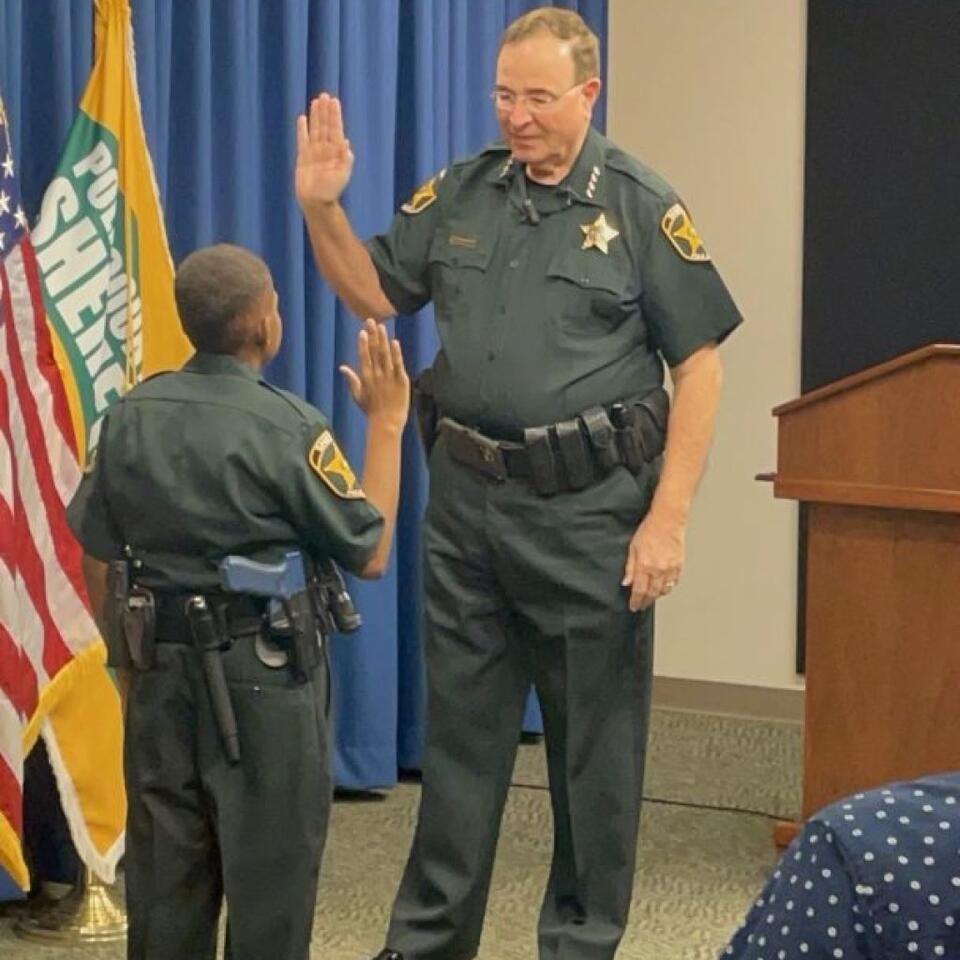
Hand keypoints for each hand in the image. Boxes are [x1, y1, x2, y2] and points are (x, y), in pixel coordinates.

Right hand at [295, 93, 354, 211]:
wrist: (316, 201)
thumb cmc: (331, 191)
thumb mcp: (342, 176)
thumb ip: (345, 161)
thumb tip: (347, 144)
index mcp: (336, 152)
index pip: (335, 129)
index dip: (335, 116)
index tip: (334, 102)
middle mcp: (325, 149)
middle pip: (325, 126)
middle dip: (325, 111)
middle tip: (325, 95)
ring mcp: (314, 151)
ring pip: (315, 129)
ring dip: (315, 116)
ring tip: (316, 102)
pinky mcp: (303, 156)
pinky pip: (302, 139)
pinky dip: (302, 129)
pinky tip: (302, 118)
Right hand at [339, 319, 409, 430]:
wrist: (387, 423)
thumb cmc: (372, 410)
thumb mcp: (358, 395)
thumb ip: (351, 380)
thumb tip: (342, 367)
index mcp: (366, 377)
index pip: (364, 357)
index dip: (363, 344)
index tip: (362, 331)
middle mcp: (376, 374)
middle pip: (374, 352)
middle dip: (373, 336)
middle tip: (371, 321)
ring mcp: (389, 377)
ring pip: (385, 355)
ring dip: (383, 340)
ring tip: (382, 327)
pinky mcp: (401, 380)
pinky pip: (398, 364)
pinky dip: (396, 353)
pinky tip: (395, 342)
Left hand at [621, 510, 685, 611]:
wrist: (668, 520)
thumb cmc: (650, 529)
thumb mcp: (633, 547)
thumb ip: (630, 567)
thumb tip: (626, 582)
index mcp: (645, 565)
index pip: (639, 590)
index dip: (636, 601)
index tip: (634, 606)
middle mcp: (658, 570)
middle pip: (652, 593)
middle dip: (646, 602)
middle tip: (642, 606)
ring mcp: (670, 569)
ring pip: (664, 590)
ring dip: (656, 596)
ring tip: (651, 598)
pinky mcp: (679, 566)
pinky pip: (674, 583)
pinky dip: (668, 588)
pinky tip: (663, 588)